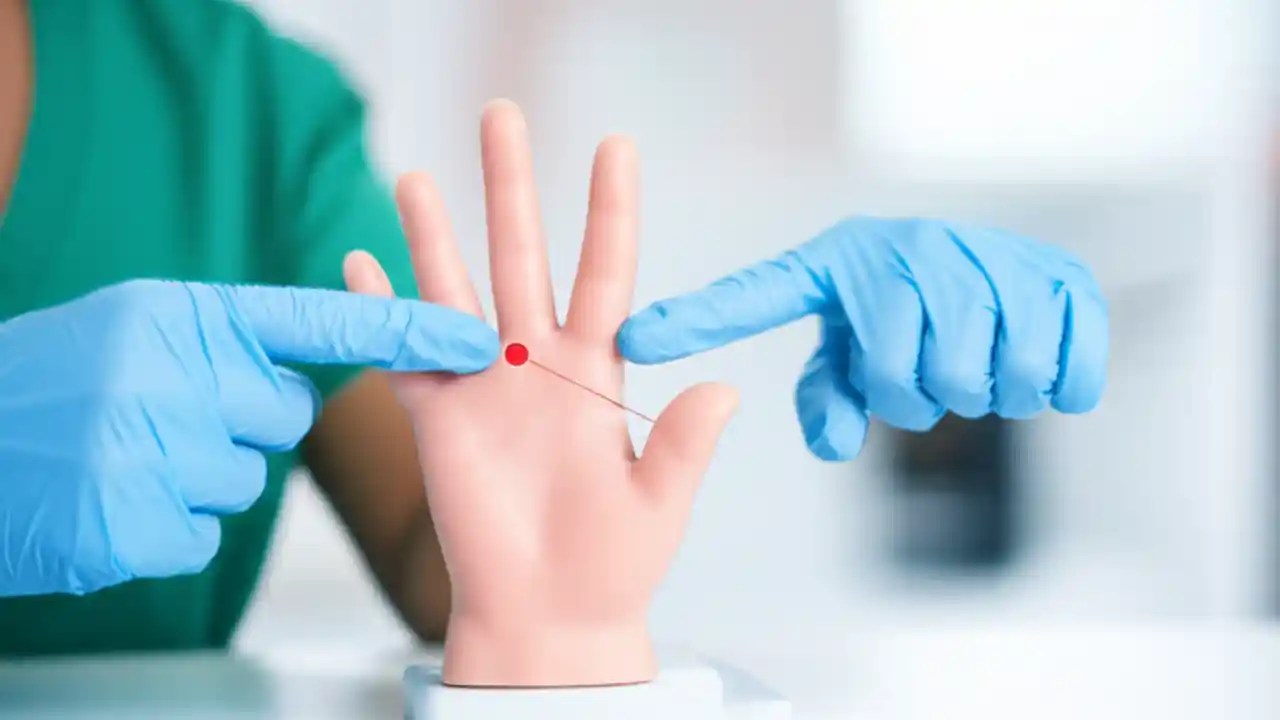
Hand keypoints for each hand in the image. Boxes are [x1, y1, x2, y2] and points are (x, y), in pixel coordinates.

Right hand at [0, 279, 495, 596]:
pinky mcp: (130, 522)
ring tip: (123, 455)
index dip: (408, 328)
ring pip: (242, 477)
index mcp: (179, 315)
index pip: (320, 321)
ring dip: (196, 477)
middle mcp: (170, 372)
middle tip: (165, 415)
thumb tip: (304, 374)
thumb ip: (224, 339)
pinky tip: (110, 501)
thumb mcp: (136, 328)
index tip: (481, 339)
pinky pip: (199, 532)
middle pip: (282, 413)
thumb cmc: (52, 384)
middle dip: (241, 421)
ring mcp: (147, 448)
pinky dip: (162, 526)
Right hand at [344, 100, 738, 686]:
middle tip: (501, 115)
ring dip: (433, 236)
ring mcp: (482, 388)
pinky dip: (380, 314)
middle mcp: (536, 365)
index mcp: (597, 373)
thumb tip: (725, 388)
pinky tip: (359, 266)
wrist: (550, 615)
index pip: (606, 272)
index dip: (609, 210)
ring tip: (415, 174)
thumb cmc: (614, 565)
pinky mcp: (437, 422)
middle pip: (521, 256)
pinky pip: (402, 358)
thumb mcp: (660, 503)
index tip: (614, 145)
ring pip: (453, 294)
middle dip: (510, 187)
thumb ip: (684, 444)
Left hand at [619, 218, 1107, 460]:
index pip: (757, 296)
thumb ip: (831, 392)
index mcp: (837, 266)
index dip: (697, 319)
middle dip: (917, 396)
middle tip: (930, 361)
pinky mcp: (1061, 282)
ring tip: (977, 348)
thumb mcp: (859, 345)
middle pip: (901, 384)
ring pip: (977, 386)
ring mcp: (984, 260)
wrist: (1022, 255)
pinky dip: (1053, 383)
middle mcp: (904, 253)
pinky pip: (1053, 380)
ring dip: (983, 391)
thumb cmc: (917, 310)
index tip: (634, 338)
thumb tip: (830, 442)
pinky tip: (1035, 344)